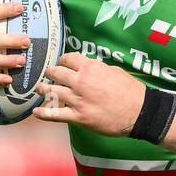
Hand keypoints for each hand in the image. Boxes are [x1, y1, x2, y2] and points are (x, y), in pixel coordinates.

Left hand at [31, 52, 145, 135]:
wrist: (140, 112)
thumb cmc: (131, 91)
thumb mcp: (115, 72)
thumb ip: (99, 69)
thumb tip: (91, 68)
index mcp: (91, 68)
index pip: (68, 59)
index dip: (63, 61)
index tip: (62, 64)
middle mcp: (81, 81)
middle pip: (56, 73)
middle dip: (50, 73)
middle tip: (49, 75)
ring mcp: (78, 100)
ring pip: (52, 91)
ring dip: (44, 90)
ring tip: (40, 89)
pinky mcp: (79, 117)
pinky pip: (55, 114)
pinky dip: (43, 113)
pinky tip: (36, 112)